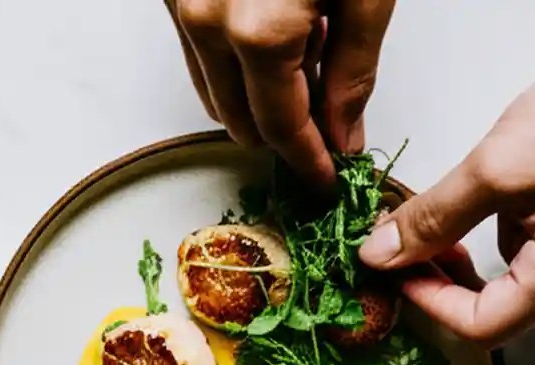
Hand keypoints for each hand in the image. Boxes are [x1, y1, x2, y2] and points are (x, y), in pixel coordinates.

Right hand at [165, 0, 395, 184]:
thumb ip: (352, 71)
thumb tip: (341, 132)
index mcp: (258, 30)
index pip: (281, 128)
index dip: (309, 160)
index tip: (327, 178)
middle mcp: (207, 22)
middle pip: (239, 120)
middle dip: (284, 135)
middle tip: (326, 124)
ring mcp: (182, 4)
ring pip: (212, 91)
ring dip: (256, 99)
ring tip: (304, 61)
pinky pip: (198, 50)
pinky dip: (233, 61)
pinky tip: (276, 32)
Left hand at [358, 35, 534, 345]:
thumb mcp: (499, 166)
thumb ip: (435, 216)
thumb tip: (379, 255)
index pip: (475, 327)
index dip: (424, 300)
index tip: (390, 262)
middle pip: (492, 314)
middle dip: (440, 282)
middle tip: (405, 238)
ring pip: (508, 285)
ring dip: (464, 258)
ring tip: (440, 209)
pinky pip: (530, 256)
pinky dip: (495, 235)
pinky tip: (489, 193)